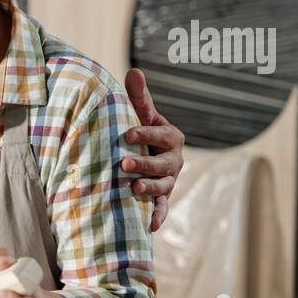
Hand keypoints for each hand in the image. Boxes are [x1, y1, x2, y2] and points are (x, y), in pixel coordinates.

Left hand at [122, 68, 185, 231]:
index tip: (127, 134)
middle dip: (145, 164)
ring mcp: (169, 181)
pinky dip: (157, 216)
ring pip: (163, 186)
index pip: (159, 134)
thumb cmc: (141, 132)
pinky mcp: (161, 198)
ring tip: (134, 189)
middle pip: (163, 163)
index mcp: (171, 137)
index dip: (144, 134)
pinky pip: (161, 208)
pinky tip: (149, 226)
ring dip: (150, 188)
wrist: (148, 155)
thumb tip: (134, 71)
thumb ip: (139, 97)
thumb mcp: (142, 115)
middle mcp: (174, 160)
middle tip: (124, 164)